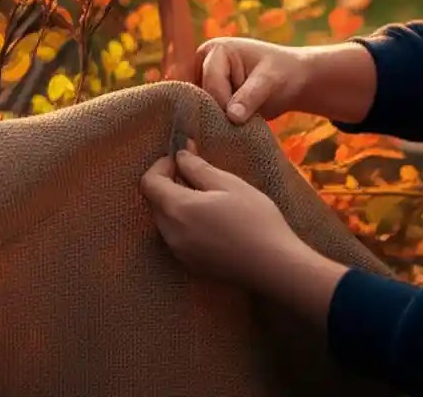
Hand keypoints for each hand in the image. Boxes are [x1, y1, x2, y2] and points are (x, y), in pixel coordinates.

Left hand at [140, 139, 300, 295]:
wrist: (274, 266)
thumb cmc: (255, 220)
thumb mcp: (229, 184)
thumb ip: (197, 168)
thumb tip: (180, 155)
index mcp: (176, 209)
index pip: (148, 182)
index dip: (161, 166)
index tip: (182, 159)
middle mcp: (169, 233)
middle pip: (154, 201)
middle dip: (168, 183)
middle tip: (196, 174)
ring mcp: (178, 252)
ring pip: (165, 219)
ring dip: (177, 203)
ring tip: (207, 197)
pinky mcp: (190, 264)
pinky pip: (177, 236)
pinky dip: (185, 222)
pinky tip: (212, 221)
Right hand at [195, 38, 309, 124]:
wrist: (292, 80)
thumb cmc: (283, 72)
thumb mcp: (270, 81)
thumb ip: (250, 96)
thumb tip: (232, 117)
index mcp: (215, 49)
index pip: (211, 83)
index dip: (224, 104)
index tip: (242, 120)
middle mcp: (203, 63)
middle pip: (201, 97)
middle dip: (219, 114)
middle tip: (240, 126)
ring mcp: (204, 81)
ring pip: (201, 109)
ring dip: (217, 121)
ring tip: (238, 126)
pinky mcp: (208, 97)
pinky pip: (205, 115)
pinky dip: (218, 125)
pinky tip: (231, 130)